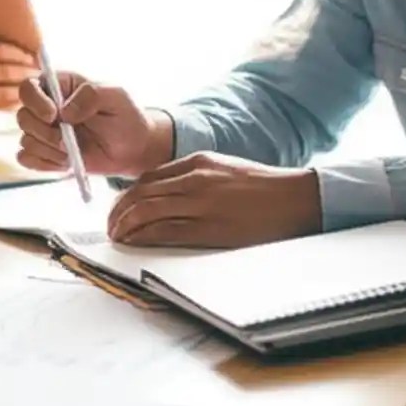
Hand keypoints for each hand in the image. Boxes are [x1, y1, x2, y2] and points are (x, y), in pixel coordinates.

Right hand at [16, 71, 173, 175]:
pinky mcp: (46, 153)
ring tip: (74, 152)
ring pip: (26, 141)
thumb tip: (64, 111)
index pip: (28, 87)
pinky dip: (45, 164)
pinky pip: (27, 160)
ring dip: (49, 150)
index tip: (54, 116)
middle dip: (44, 133)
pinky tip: (67, 162)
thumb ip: (90, 95)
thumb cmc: (126, 116)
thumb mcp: (116, 97)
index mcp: (59, 86)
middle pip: (23, 117)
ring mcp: (45, 132)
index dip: (34, 101)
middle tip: (68, 141)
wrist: (133, 149)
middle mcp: (46, 107)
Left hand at [107, 152, 322, 247]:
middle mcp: (194, 179)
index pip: (148, 178)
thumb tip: (168, 194)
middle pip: (140, 193)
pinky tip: (133, 243)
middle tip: (110, 226)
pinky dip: (142, 237)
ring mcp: (200, 203)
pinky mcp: (208, 228)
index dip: (127, 194)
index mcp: (197, 162)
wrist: (295, 199)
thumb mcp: (225, 170)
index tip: (118, 208)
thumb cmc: (264, 189)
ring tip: (116, 237)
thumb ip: (196, 178)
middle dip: (118, 211)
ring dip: (124, 225)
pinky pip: (163, 231)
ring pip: (146, 211)